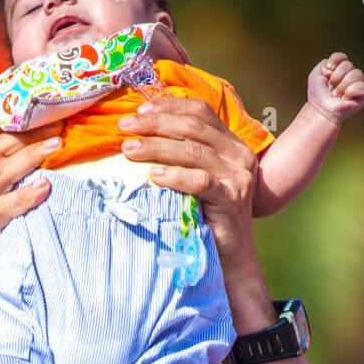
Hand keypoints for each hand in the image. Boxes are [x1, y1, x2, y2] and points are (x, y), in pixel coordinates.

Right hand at [0, 116, 63, 257]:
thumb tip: (47, 138)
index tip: (38, 108)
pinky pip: (3, 207)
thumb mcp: (8, 197)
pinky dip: (25, 195)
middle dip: (27, 135)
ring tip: (56, 146)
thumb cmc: (11, 233)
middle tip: (57, 125)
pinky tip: (45, 186)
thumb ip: (16, 171)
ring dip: (30, 157)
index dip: (10, 121)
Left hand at [118, 96, 270, 316]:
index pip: (201, 112)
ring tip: (129, 149)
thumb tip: (143, 135)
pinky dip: (175, 176)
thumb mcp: (201, 181)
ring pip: (192, 151)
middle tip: (124, 126)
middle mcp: (239, 155)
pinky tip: (153, 176)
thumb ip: (186, 156)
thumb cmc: (209, 219)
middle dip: (155, 123)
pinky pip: (200, 180)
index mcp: (233, 145)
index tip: (140, 109)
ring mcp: (238, 177)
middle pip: (193, 127)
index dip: (169, 106)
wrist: (232, 258)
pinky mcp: (231, 199)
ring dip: (156, 147)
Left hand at [307, 52, 363, 124]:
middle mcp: (350, 75)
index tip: (326, 74)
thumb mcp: (315, 75)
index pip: (342, 57)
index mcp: (340, 69)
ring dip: (342, 85)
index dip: (334, 62)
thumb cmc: (318, 95)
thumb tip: (334, 68)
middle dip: (336, 77)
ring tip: (336, 95)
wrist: (321, 110)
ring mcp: (358, 84)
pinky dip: (350, 92)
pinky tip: (345, 99)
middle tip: (330, 88)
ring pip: (356, 73)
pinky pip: (361, 86)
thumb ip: (323, 64)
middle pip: (348, 65)